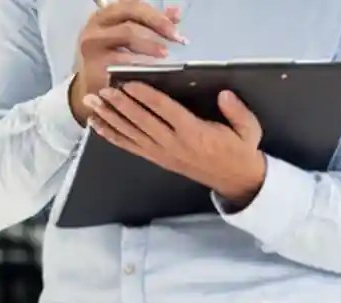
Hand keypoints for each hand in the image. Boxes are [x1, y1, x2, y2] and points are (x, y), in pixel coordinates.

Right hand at [69, 1, 186, 125]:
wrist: (90, 89)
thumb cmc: (111, 59)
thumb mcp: (127, 38)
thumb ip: (151, 25)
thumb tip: (176, 13)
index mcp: (105, 16)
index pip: (133, 6)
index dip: (157, 15)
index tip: (175, 27)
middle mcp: (95, 27)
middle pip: (131, 18)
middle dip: (157, 26)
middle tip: (177, 39)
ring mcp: (93, 46)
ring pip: (127, 35)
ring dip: (150, 44)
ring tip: (166, 54)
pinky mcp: (94, 66)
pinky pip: (122, 61)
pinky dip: (140, 62)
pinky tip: (152, 68)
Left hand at [85, 82, 267, 208]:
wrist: (235, 180)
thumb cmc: (240, 150)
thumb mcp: (248, 130)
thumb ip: (237, 111)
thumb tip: (225, 93)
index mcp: (194, 132)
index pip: (165, 110)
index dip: (145, 96)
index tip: (128, 83)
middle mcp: (173, 143)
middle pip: (141, 121)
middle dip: (120, 105)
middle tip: (102, 90)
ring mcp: (163, 153)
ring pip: (131, 134)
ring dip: (110, 118)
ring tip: (92, 104)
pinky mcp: (157, 159)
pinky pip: (130, 147)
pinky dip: (112, 136)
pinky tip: (97, 126)